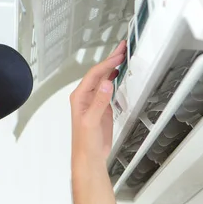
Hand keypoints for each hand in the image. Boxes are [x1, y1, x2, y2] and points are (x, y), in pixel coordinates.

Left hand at [70, 41, 125, 164]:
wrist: (89, 156)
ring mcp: (94, 101)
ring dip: (113, 67)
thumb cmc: (85, 141)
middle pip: (99, 73)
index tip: (119, 54)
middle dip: (111, 60)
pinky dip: (114, 79)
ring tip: (123, 55)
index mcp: (80, 97)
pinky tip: (119, 73)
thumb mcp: (92, 121)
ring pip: (104, 79)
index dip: (107, 63)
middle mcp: (86, 96)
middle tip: (123, 47)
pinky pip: (108, 88)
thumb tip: (107, 83)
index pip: (95, 74)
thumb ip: (100, 102)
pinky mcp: (102, 107)